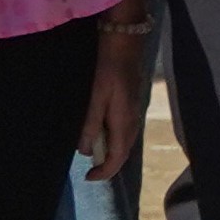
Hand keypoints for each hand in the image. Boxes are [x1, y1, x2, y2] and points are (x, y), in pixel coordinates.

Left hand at [80, 0, 149, 176]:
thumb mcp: (95, 98)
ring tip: (92, 151)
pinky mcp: (131, 101)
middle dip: (108, 163)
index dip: (104, 172)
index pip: (117, 157)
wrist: (125, 41)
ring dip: (110, 150)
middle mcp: (133, 120)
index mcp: (124, 122)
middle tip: (90, 169)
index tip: (88, 177)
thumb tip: (85, 151)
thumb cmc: (108, 69)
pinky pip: (123, 129)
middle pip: (123, 151)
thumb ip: (90, 125)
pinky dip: (112, 137)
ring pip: (124, 140)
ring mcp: (134, 110)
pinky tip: (100, 130)